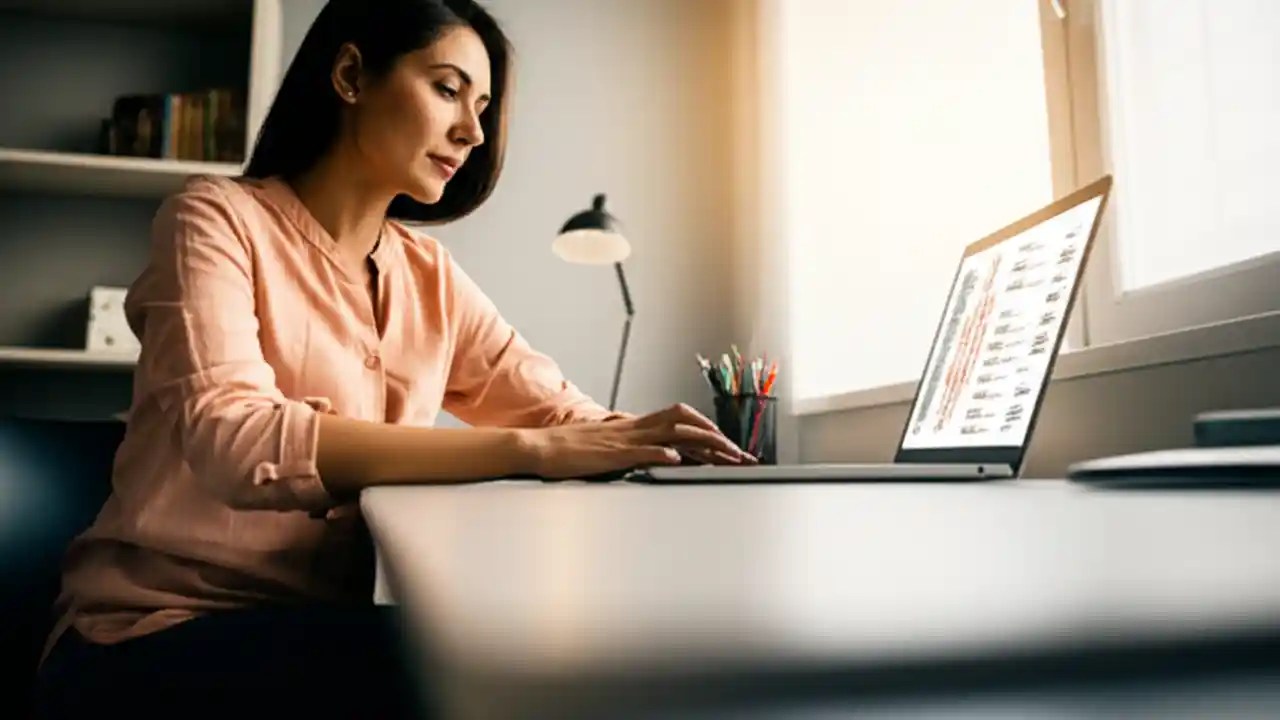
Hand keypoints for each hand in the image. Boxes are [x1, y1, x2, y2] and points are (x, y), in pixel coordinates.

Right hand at [519, 403, 756, 478]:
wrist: (538, 448)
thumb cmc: (568, 453)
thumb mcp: (607, 448)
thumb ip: (630, 449)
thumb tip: (653, 455)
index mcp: (634, 426)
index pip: (680, 420)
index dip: (707, 429)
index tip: (729, 445)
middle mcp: (634, 427)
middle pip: (685, 423)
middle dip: (717, 438)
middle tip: (742, 455)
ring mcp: (624, 439)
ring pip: (672, 433)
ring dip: (702, 443)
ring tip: (727, 456)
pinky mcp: (611, 454)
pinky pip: (639, 450)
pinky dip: (659, 453)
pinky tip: (676, 459)